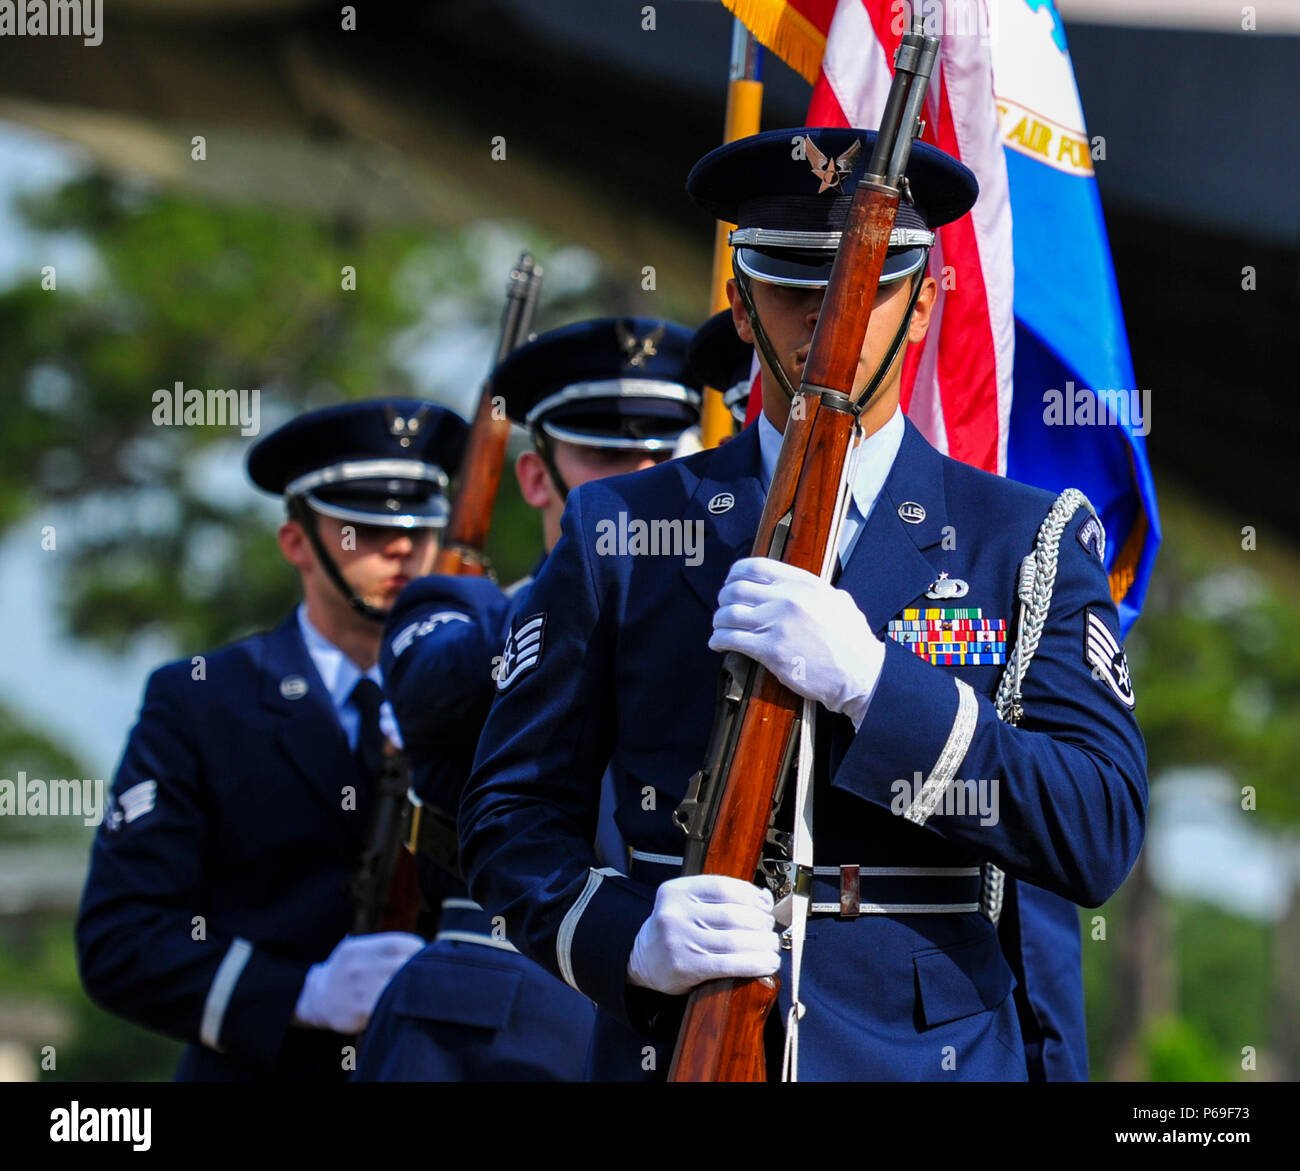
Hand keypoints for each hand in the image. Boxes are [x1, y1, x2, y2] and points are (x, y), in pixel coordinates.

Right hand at [293, 932, 423, 1033]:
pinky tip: (401, 1002)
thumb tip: (423, 948)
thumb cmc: (348, 969)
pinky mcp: (361, 1012)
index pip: (401, 944)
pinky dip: (399, 1004)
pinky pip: (389, 1007)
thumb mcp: (356, 949)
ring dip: (412, 987)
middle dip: (418, 969)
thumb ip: (383, 947)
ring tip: (417, 988)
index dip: (417, 949)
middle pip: (403, 965)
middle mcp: (359, 967)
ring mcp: (360, 990)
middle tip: (425, 973)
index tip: (423, 955)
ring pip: (399, 987)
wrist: (317, 998)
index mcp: (360, 949)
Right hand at [627, 874, 779, 995]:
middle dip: (760, 922)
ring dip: (763, 944)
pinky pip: (729, 965)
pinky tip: (767, 963)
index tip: (764, 904)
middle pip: (732, 915)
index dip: (751, 895)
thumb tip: (764, 898)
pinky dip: (755, 964)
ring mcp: (680, 941)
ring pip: (734, 941)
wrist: (641, 959)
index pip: (723, 887)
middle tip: (769, 928)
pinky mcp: (687, 967)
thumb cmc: (674, 929)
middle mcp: (676, 913)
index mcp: (677, 891)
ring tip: (772, 946)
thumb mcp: (687, 904)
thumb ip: (720, 898)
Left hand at [709, 556, 884, 728]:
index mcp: (802, 583)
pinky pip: (731, 639)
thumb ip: (812, 591)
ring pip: (728, 614)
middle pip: (735, 590)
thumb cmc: (852, 641)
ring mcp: (777, 624)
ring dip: (718, 622)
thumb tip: (794, 588)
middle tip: (724, 610)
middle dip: (723, 600)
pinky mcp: (770, 650)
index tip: (731, 583)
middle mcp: (787, 599)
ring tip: (720, 629)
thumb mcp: (837, 601)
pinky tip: (718, 645)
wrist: (862, 673)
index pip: (755, 566)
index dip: (735, 574)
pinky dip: (718, 641)